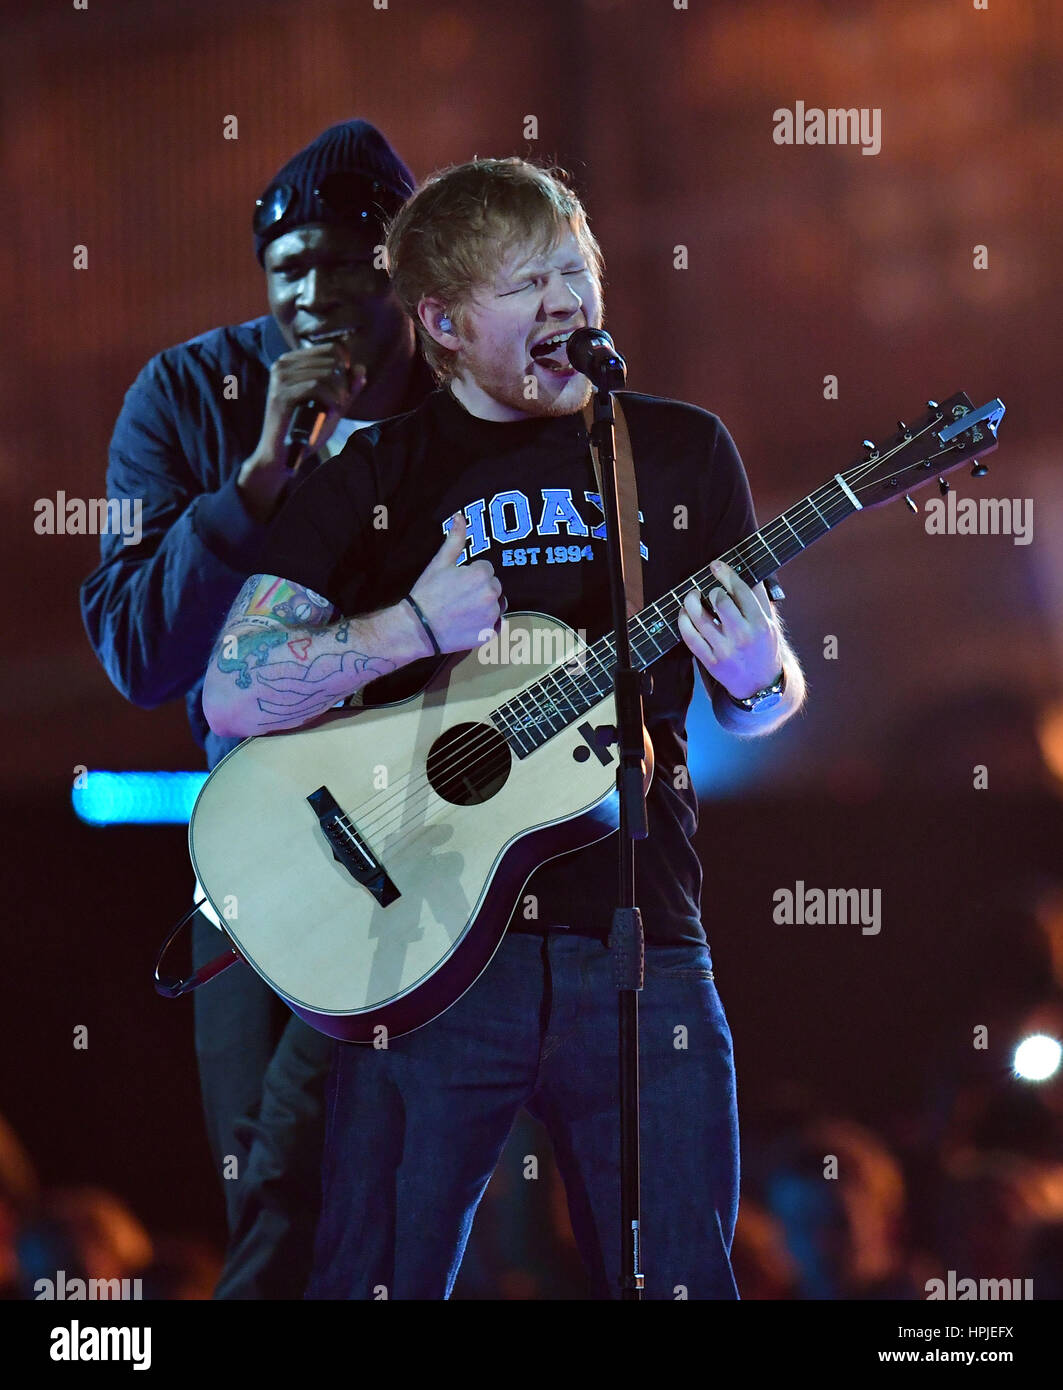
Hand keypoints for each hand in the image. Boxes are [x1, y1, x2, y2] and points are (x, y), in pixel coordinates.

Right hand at [237, 339, 366, 521]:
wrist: (282, 456)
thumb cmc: (306, 430)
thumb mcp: (332, 405)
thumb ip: (348, 387)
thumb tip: (361, 368)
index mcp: (292, 361)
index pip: (333, 349)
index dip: (347, 369)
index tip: (344, 390)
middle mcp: (282, 364)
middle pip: (332, 360)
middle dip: (344, 383)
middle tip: (340, 403)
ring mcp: (279, 378)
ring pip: (326, 373)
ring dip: (339, 394)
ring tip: (335, 409)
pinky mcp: (281, 394)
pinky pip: (316, 386)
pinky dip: (330, 400)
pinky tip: (331, 411)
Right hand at [408, 514, 503, 653]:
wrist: (418, 627)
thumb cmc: (427, 593)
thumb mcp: (440, 563)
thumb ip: (455, 539)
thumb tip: (460, 516)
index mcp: (481, 574)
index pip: (486, 570)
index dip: (471, 575)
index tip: (457, 583)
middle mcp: (491, 594)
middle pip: (494, 587)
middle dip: (481, 589)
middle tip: (459, 597)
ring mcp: (491, 616)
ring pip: (496, 605)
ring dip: (486, 606)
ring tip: (464, 611)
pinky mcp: (489, 634)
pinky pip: (495, 625)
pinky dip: (485, 625)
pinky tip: (468, 624)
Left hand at [677, 559, 781, 699]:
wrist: (761, 684)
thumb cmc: (764, 648)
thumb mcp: (769, 623)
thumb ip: (759, 598)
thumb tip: (748, 571)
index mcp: (760, 624)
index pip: (741, 591)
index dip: (726, 574)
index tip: (716, 566)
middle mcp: (742, 636)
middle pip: (720, 602)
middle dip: (712, 591)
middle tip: (710, 591)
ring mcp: (725, 650)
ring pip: (700, 619)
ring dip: (691, 602)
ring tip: (692, 596)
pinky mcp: (711, 661)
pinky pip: (690, 638)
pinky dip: (683, 622)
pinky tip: (684, 614)